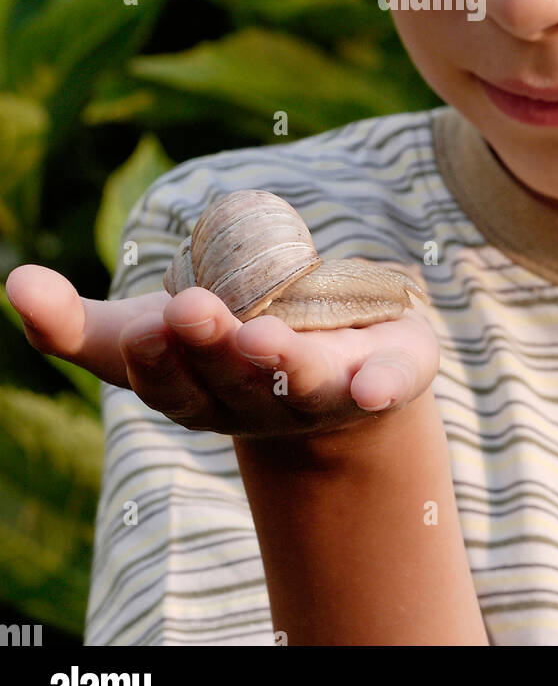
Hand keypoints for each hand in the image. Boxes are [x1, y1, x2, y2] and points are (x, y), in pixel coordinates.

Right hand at [5, 264, 438, 441]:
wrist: (335, 378)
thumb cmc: (222, 348)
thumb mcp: (145, 336)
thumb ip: (77, 324)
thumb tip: (14, 281)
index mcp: (198, 395)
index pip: (168, 382)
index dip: (158, 357)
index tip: (148, 321)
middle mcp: (261, 403)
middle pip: (232, 381)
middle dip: (211, 348)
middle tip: (190, 308)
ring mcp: (327, 393)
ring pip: (304, 385)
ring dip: (283, 365)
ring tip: (261, 336)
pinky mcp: (389, 373)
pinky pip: (391, 383)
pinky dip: (384, 384)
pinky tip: (376, 384)